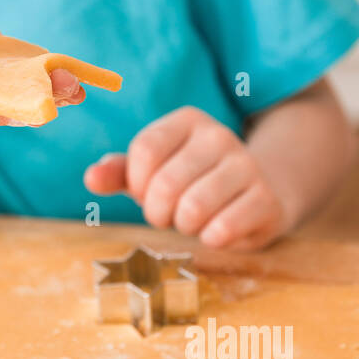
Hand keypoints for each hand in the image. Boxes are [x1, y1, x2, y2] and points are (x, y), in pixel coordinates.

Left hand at [83, 106, 292, 250]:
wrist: (258, 192)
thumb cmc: (192, 181)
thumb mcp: (152, 172)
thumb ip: (118, 172)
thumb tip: (91, 178)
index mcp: (188, 120)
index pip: (145, 150)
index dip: (137, 183)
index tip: (145, 192)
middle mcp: (220, 136)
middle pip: (165, 184)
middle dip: (157, 211)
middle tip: (168, 214)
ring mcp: (247, 166)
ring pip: (193, 208)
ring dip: (184, 226)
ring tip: (192, 220)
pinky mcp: (266, 199)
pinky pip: (222, 229)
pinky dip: (210, 238)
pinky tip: (216, 230)